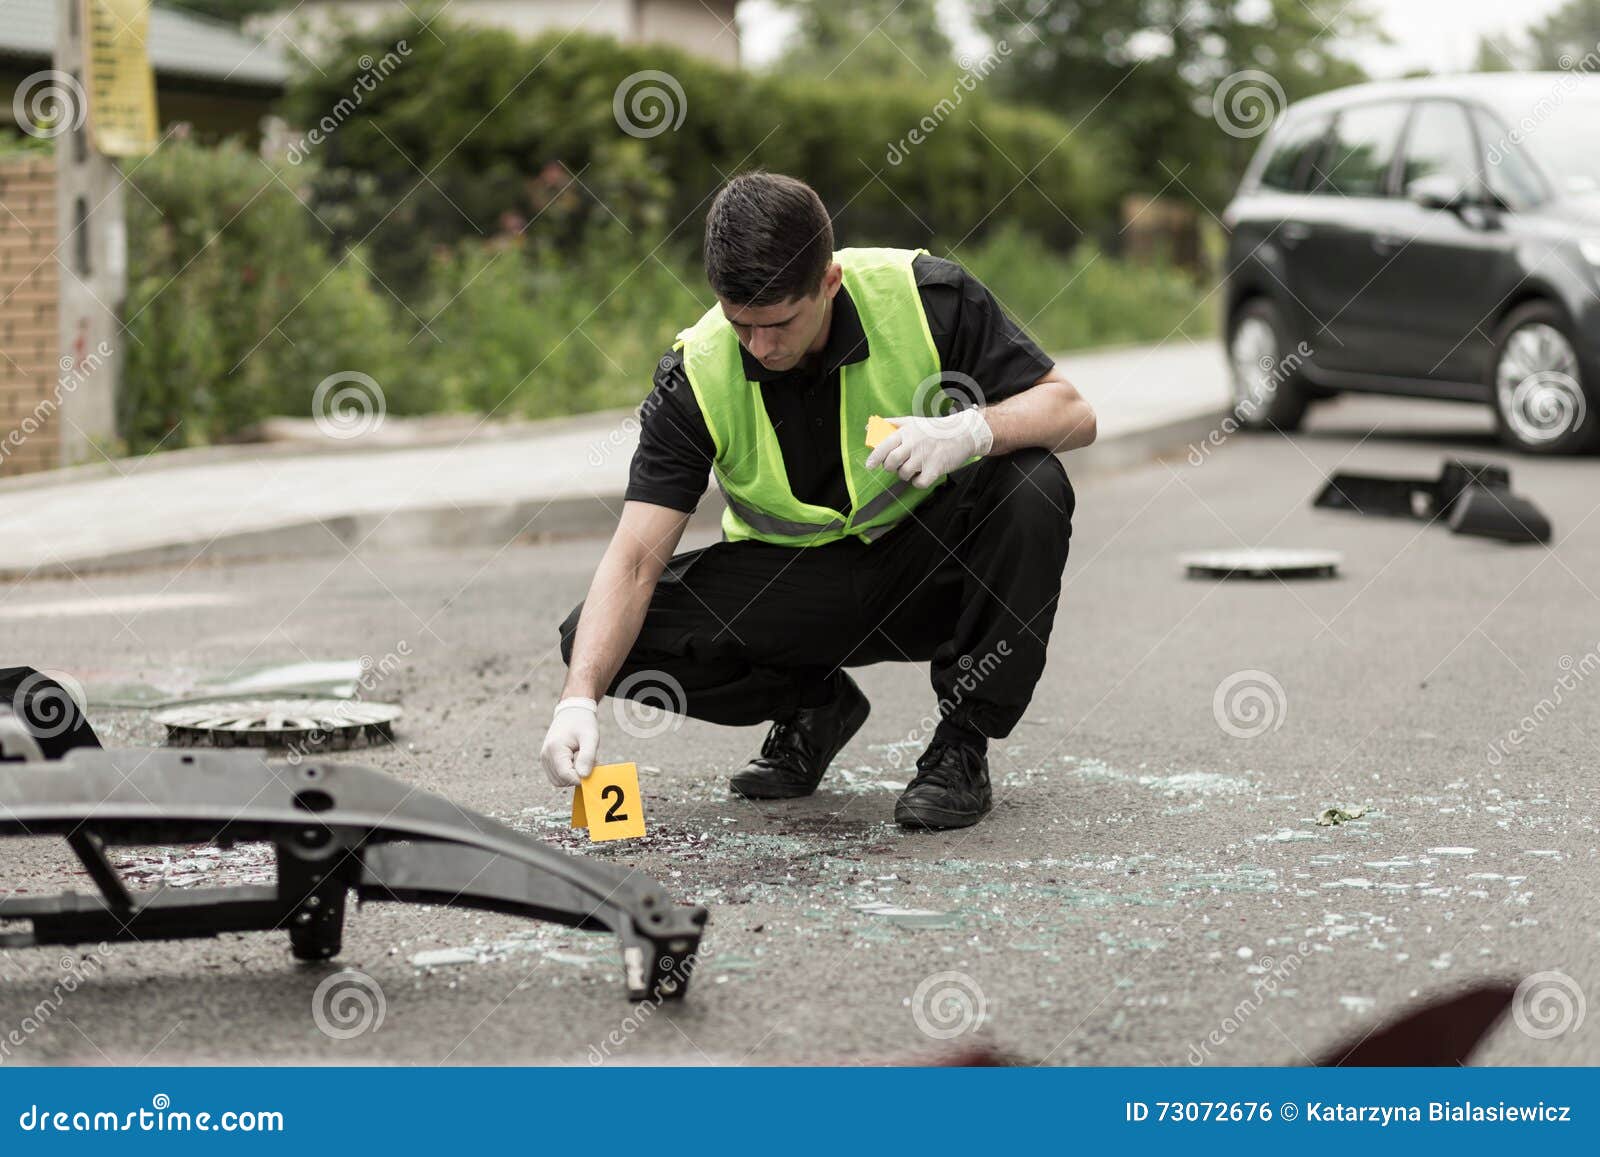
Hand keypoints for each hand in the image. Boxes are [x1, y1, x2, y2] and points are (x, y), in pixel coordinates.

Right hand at [540, 697, 598, 786]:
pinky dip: (568, 773)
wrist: (572, 710)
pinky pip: (557, 775)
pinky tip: (577, 761)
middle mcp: (546, 755)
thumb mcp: (590, 737)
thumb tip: (583, 777)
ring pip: (558, 781)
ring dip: (573, 776)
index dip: (581, 778)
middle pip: (562, 781)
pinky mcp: (546, 759)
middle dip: (577, 777)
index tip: (593, 769)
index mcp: (555, 749)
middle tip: (590, 762)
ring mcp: (544, 758)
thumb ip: (587, 757)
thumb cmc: (583, 722)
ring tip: (583, 760)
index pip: (566, 776)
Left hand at [864, 409, 992, 487]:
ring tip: (915, 466)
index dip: (874, 458)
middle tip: (897, 465)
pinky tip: (923, 474)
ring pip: (903, 474)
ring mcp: (924, 457)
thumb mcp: (913, 421)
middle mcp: (914, 444)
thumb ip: (891, 424)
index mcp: (906, 432)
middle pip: (891, 463)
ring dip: (906, 474)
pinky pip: (918, 483)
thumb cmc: (935, 428)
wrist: (963, 433)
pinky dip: (918, 481)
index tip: (869, 466)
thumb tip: (868, 426)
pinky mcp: (935, 468)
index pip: (884, 446)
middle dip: (891, 467)